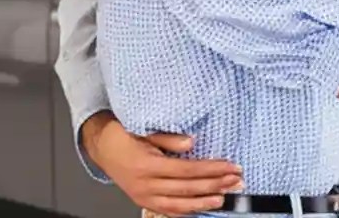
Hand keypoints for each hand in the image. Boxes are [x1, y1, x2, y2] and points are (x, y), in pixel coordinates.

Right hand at [81, 111, 242, 216]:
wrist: (102, 148)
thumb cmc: (123, 136)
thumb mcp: (144, 130)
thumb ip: (168, 138)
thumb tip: (191, 143)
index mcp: (147, 166)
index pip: (187, 170)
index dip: (212, 170)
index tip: (231, 166)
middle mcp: (146, 185)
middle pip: (187, 188)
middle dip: (215, 185)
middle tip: (237, 181)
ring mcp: (144, 197)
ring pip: (179, 205)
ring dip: (205, 202)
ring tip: (225, 197)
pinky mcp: (143, 202)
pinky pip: (168, 211)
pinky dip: (187, 211)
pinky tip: (203, 207)